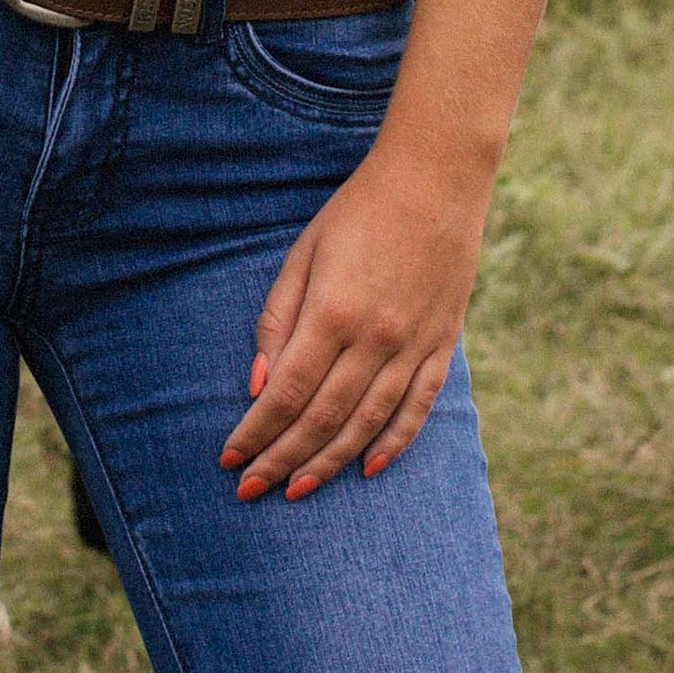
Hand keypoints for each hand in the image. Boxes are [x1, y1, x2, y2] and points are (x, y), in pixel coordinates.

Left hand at [218, 141, 490, 501]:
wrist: (435, 180)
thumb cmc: (357, 211)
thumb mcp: (305, 253)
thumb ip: (279, 320)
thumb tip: (259, 387)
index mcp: (333, 311)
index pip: (287, 394)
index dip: (256, 433)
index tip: (230, 460)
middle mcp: (375, 338)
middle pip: (322, 418)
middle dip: (282, 460)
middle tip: (251, 492)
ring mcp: (414, 345)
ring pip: (368, 424)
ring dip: (329, 463)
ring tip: (297, 491)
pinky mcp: (443, 345)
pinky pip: (418, 408)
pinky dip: (394, 444)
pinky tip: (368, 470)